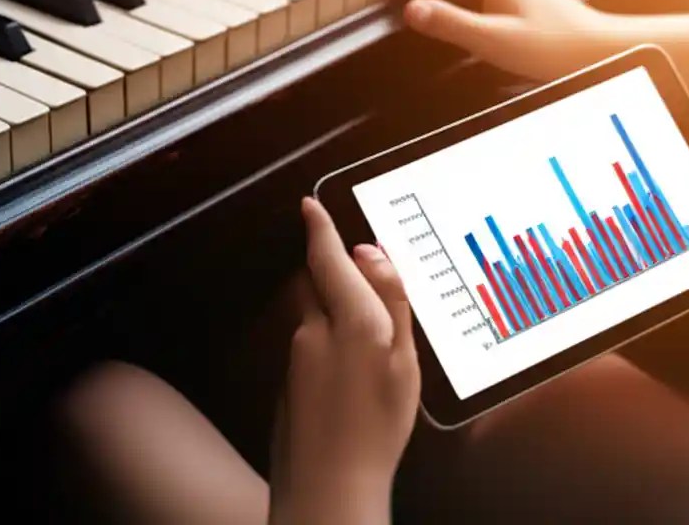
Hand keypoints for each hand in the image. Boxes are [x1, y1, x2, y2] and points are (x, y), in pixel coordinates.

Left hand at [270, 198, 419, 524]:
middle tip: (361, 284)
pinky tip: (347, 382)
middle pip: (316, 285)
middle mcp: (311, 329)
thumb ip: (389, 300)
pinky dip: (326, 349)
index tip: (309, 205)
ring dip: (332, 317)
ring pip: (312, 318)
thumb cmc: (377, 425)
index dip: (319, 229)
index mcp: (347, 318)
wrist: (328, 484)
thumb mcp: (402, 359)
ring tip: (366, 349)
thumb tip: (371, 251)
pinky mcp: (286, 382)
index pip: (326, 259)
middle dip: (333, 278)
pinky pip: (307, 349)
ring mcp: (294, 357)